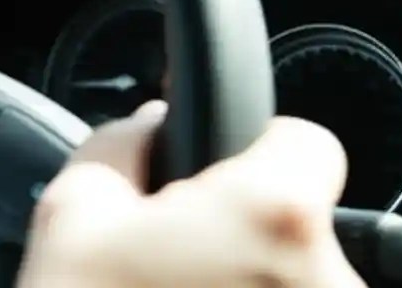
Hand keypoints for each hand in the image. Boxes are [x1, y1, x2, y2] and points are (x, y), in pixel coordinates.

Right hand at [18, 104, 363, 287]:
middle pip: (300, 218)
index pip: (309, 140)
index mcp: (277, 216)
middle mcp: (333, 280)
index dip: (254, 147)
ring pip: (297, 276)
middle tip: (173, 262)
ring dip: (251, 280)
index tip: (216, 175)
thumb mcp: (67, 219)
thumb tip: (151, 128)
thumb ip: (118, 144)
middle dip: (243, 227)